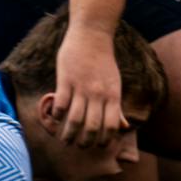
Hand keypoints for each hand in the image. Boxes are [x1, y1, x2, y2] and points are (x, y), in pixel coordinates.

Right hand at [44, 22, 131, 149]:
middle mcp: (98, 94)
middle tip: (78, 146)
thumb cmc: (104, 62)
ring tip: (64, 139)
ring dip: (68, 134)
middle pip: (92, 127)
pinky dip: (57, 115)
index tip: (97, 146)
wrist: (92, 35)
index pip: (111, 127)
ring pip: (75, 119)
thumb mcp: (115, 85)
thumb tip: (125, 127)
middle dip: (85, 143)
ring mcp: (82, 87)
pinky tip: (55, 117)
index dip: (104, 141)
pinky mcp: (66, 79)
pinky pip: (61, 104)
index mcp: (113, 95)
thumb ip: (117, 107)